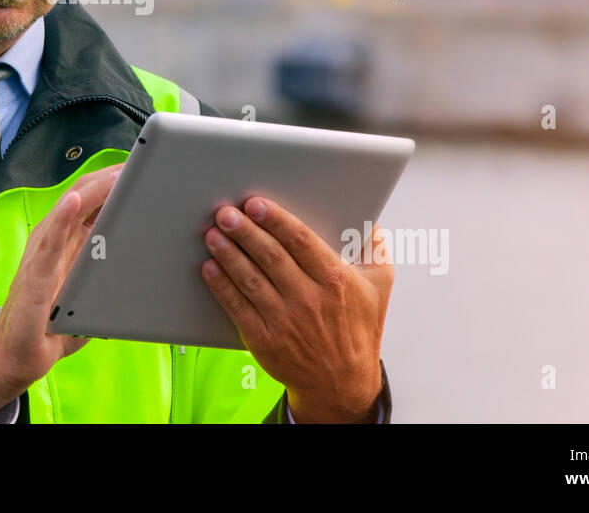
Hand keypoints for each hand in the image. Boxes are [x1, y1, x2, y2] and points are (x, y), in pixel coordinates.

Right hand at [0, 162, 121, 413]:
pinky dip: (61, 219)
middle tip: (139, 164)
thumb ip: (109, 274)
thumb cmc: (49, 325)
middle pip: (82, 197)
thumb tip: (144, 264)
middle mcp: (52, 242)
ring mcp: (40, 255)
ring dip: (93, 190)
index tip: (140, 168)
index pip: (91, 201)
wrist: (16, 357)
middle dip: (111, 178)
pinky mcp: (33, 275)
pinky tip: (73, 202)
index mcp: (66, 242)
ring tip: (117, 175)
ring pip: (67, 211)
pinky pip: (48, 242)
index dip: (114, 182)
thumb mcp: (89, 293)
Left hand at [200, 196, 391, 422]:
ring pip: (250, 279)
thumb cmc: (359, 330)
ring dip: (228, 254)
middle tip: (225, 213)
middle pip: (270, 256)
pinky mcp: (264, 340)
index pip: (300, 241)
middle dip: (245, 231)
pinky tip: (209, 268)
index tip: (255, 204)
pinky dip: (221, 286)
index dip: (276, 219)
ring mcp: (284, 321)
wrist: (342, 385)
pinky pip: (238, 307)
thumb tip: (368, 217)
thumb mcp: (379, 287)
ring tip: (212, 235)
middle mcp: (308, 299)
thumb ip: (374, 248)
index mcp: (335, 280)